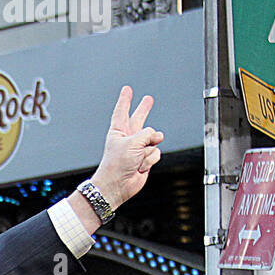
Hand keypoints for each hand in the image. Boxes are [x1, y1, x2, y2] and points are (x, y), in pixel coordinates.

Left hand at [91, 86, 163, 209]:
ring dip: (148, 150)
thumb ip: (147, 133)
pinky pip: (155, 153)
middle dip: (143, 109)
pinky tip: (140, 166)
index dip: (125, 100)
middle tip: (148, 99)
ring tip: (137, 159)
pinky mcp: (145, 159)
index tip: (127, 89)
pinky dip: (149, 160)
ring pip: (154, 140)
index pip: (122, 111)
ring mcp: (137, 149)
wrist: (117, 185)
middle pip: (138, 119)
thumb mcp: (132, 141)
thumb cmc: (117, 164)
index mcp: (118, 131)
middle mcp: (128, 138)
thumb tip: (158, 137)